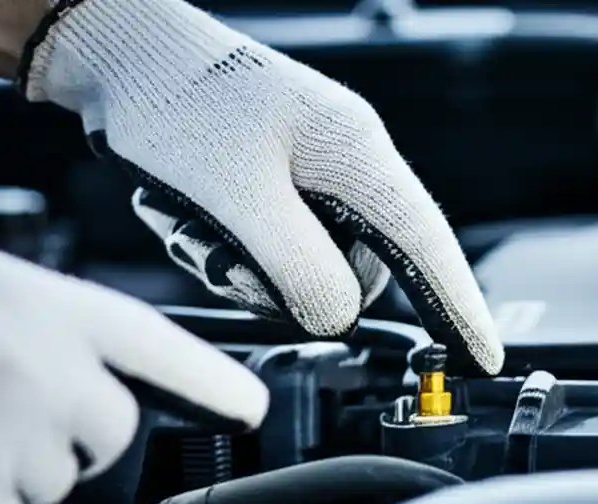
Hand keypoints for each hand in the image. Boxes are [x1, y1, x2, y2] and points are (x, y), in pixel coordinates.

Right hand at [0, 240, 266, 503]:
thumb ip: (58, 330)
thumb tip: (107, 381)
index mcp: (50, 306)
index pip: (160, 349)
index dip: (215, 383)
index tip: (251, 411)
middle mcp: (46, 366)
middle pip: (115, 433)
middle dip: (79, 437)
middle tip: (15, 416)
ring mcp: (10, 430)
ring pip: (57, 481)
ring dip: (18, 470)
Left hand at [20, 0, 504, 374]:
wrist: (116, 50)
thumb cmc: (173, 106)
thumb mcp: (237, 197)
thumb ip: (299, 268)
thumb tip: (340, 319)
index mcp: (354, 154)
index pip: (426, 243)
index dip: (459, 306)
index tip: (481, 357)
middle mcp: (344, 160)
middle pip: (354, 269)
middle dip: (288, 287)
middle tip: (225, 265)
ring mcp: (309, 168)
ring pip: (307, 263)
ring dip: (243, 267)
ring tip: (193, 230)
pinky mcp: (273, 177)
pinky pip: (273, 244)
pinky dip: (227, 247)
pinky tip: (188, 217)